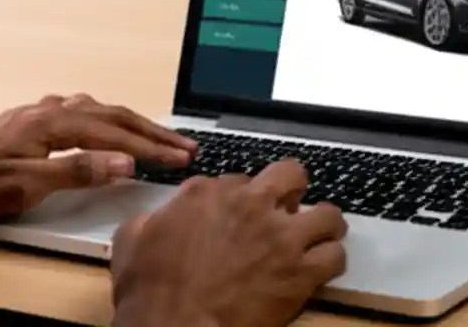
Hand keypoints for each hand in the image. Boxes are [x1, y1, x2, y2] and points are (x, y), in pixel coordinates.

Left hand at [0, 94, 196, 226]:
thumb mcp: (27, 185)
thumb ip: (78, 171)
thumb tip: (123, 159)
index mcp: (53, 123)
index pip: (116, 132)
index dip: (151, 146)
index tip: (181, 157)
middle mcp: (48, 110)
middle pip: (111, 114)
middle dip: (150, 130)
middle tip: (183, 145)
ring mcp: (35, 112)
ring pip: (95, 108)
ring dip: (128, 120)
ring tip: (153, 133)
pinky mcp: (25, 121)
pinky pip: (77, 110)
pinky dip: (102, 116)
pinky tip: (100, 122)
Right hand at [110, 160, 348, 326]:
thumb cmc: (149, 292)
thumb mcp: (132, 241)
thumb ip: (151, 218)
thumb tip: (161, 216)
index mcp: (207, 194)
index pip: (235, 180)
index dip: (240, 199)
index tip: (238, 215)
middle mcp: (249, 205)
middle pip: (289, 174)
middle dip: (291, 188)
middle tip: (289, 206)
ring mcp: (280, 236)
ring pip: (326, 213)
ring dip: (323, 223)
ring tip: (320, 234)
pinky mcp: (301, 271)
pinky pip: (335, 255)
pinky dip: (331, 260)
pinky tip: (322, 267)